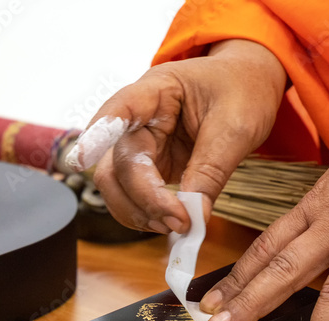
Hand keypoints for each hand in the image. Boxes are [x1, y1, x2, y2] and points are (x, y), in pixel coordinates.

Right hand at [72, 40, 286, 234]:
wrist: (247, 85)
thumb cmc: (241, 91)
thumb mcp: (237, 126)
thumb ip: (212, 169)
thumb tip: (194, 216)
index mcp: (157, 90)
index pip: (119, 109)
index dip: (97, 134)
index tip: (81, 159)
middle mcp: (137, 119)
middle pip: (117, 163)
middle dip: (142, 198)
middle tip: (179, 222)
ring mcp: (139, 145)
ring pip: (115, 185)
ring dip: (139, 212)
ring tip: (178, 226)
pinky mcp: (148, 167)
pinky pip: (133, 196)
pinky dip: (147, 214)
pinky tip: (172, 222)